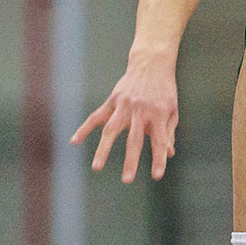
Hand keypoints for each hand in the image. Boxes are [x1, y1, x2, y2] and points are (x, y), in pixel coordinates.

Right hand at [72, 53, 178, 181]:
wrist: (151, 64)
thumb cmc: (164, 91)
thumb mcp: (172, 111)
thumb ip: (168, 132)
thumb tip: (168, 154)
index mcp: (159, 114)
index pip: (159, 141)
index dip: (158, 159)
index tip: (157, 176)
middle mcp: (140, 110)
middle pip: (134, 139)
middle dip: (130, 160)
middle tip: (126, 180)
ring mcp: (124, 105)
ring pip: (111, 130)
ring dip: (103, 149)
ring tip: (97, 168)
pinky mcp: (112, 101)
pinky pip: (96, 117)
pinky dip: (84, 128)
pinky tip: (73, 141)